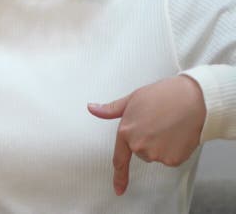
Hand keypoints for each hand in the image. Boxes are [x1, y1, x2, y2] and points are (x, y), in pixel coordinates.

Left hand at [88, 75, 206, 194]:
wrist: (193, 99)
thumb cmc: (163, 96)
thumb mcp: (132, 99)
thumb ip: (111, 109)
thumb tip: (92, 108)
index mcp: (126, 132)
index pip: (119, 159)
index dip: (119, 177)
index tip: (118, 189)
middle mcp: (139, 146)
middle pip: (141, 152)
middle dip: (147, 140)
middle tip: (157, 123)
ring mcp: (156, 154)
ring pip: (156, 155)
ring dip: (161, 145)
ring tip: (168, 125)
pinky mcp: (173, 159)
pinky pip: (170, 158)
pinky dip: (174, 149)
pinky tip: (178, 134)